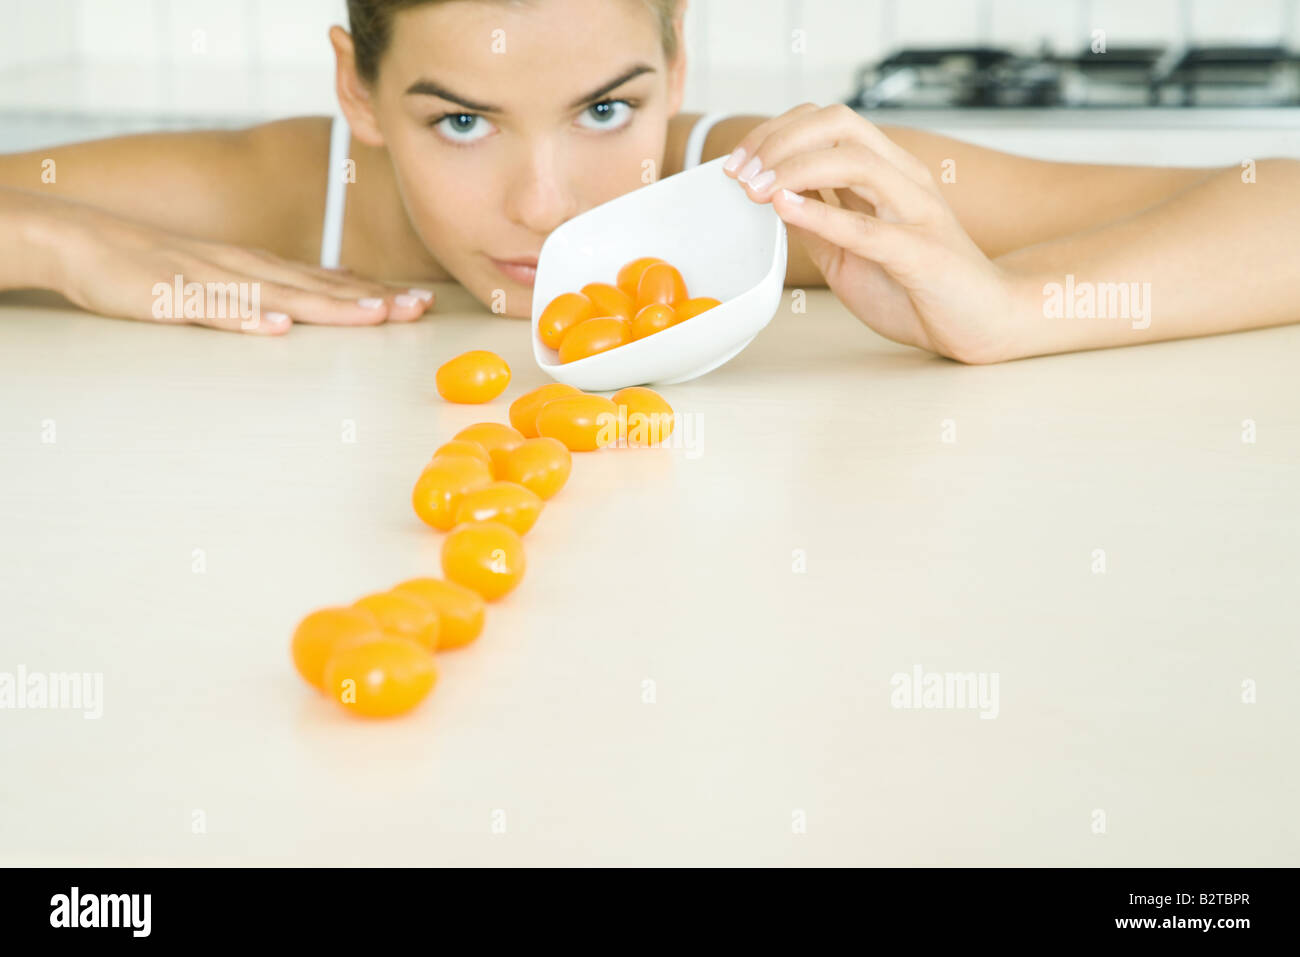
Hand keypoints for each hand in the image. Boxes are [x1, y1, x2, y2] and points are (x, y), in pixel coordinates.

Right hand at [42, 199, 433, 334]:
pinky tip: (273, 329)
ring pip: (278, 296)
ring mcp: (211, 282)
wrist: (85, 241)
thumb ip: (274, 290)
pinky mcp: (172, 296)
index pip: (329, 283)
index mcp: (260, 270)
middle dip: (372, 300)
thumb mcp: (228, 277)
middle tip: (419, 308)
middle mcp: (246, 271)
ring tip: (372, 315)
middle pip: (319, 289)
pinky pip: (211, 310)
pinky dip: (243, 319)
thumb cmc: (160, 267)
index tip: (421, 302)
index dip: (376, 293)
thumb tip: (322, 302)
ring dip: (327, 306)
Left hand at [724, 103, 1016, 363]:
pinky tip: (784, 208)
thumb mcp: (850, 253)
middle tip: (740, 173)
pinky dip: (821, 212)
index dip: (776, 133)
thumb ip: (818, 223)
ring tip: (755, 190)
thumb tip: (771, 201)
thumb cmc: (920, 289)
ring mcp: (917, 212)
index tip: (738, 163)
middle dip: (780, 140)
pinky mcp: (922, 253)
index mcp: (889, 174)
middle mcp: (905, 180)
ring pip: (855, 160)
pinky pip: (867, 225)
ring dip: (793, 168)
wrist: (984, 324)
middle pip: (839, 123)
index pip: (828, 122)